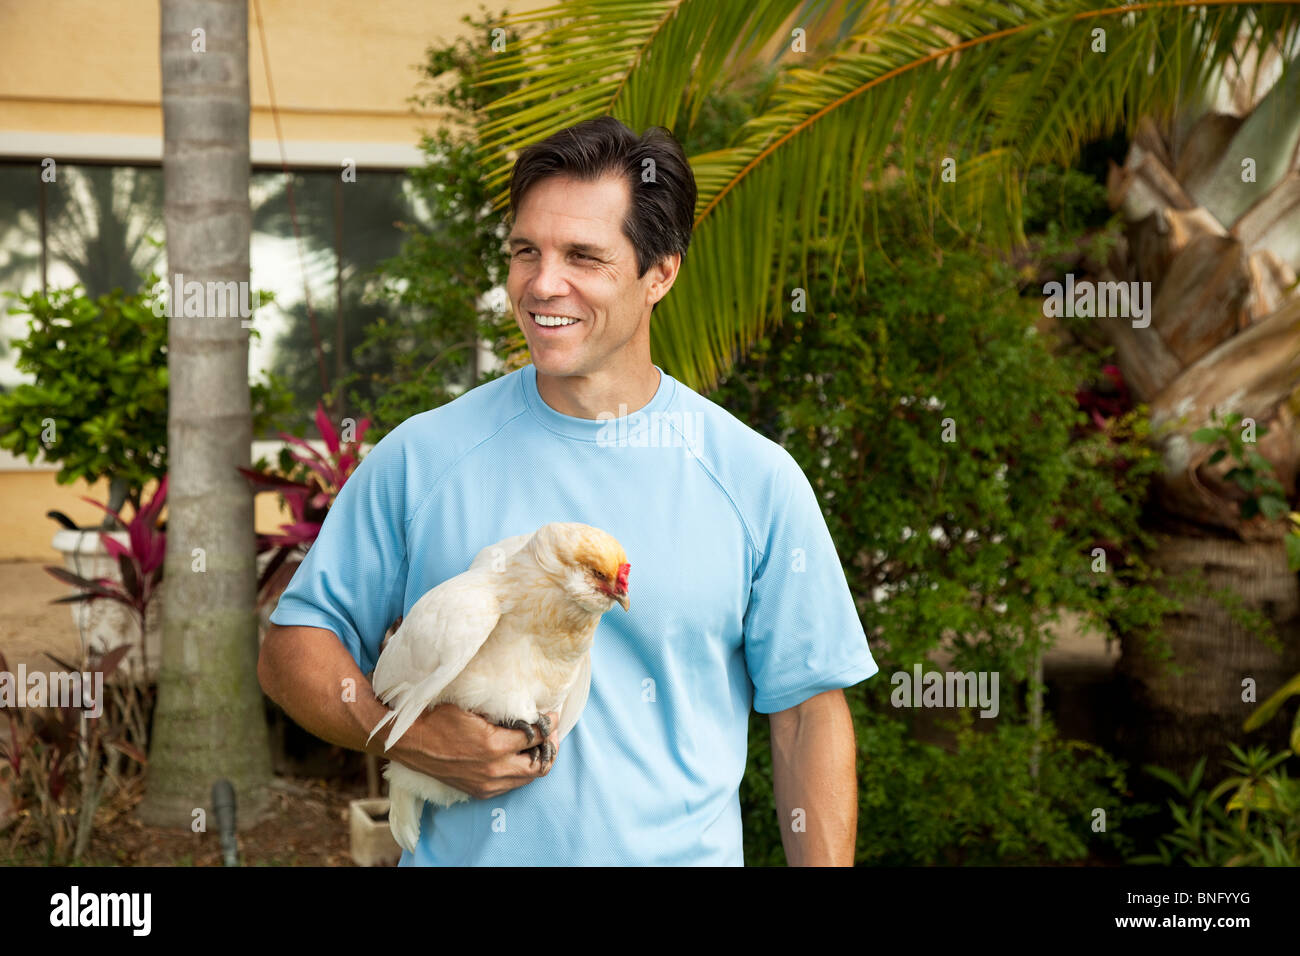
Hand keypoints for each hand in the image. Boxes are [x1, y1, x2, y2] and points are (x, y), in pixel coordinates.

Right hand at [382, 704, 560, 799]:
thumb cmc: (440, 718)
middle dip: (549, 747)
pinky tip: (516, 757)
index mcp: (494, 745)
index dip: (549, 724)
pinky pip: (510, 785)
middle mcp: (493, 770)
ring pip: (527, 778)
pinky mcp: (479, 791)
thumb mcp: (474, 708)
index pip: (536, 736)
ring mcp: (487, 784)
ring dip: (535, 761)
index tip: (552, 715)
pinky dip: (519, 772)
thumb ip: (503, 713)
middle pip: (539, 765)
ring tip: (536, 744)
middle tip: (550, 733)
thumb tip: (527, 710)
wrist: (411, 741)